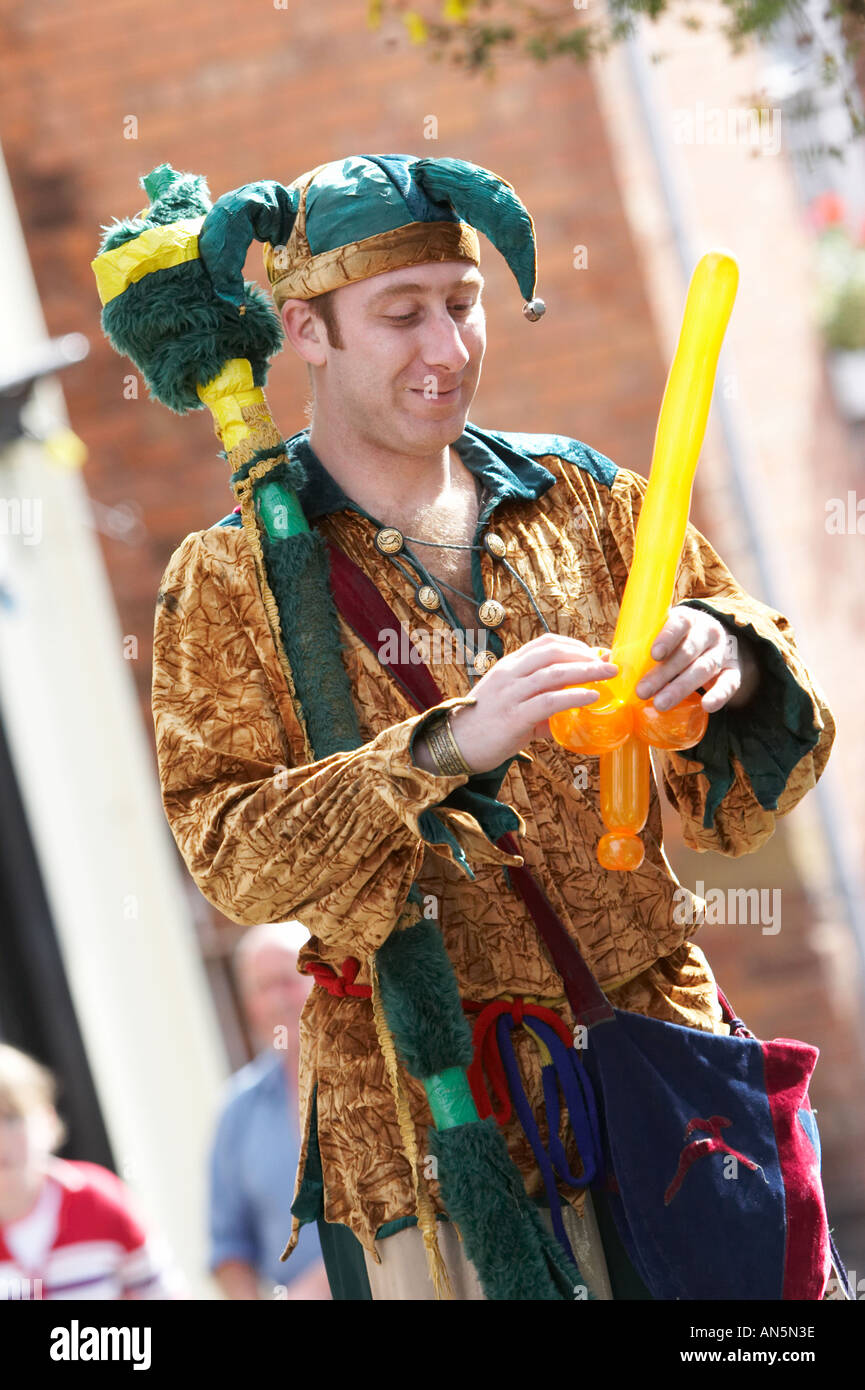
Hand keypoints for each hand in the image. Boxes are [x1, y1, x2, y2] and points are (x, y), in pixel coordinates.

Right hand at [418, 635, 617, 775]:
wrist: (454, 744)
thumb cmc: (484, 724)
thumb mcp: (511, 703)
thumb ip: (539, 702)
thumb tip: (569, 708)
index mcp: (509, 666)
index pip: (545, 643)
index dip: (574, 645)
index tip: (594, 654)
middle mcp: (509, 674)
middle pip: (553, 652)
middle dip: (586, 655)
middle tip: (608, 664)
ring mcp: (511, 694)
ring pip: (554, 673)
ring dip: (586, 672)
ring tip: (608, 676)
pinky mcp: (514, 717)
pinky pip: (549, 701)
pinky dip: (574, 696)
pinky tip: (591, 697)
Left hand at [634, 606, 759, 713]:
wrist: (713, 641)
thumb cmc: (676, 640)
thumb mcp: (662, 633)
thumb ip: (638, 645)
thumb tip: (604, 664)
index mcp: (688, 619)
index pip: (680, 623)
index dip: (667, 637)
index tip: (654, 654)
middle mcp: (708, 633)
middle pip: (687, 652)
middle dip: (664, 673)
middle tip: (642, 691)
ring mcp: (722, 652)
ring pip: (704, 668)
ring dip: (681, 687)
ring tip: (660, 704)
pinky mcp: (733, 671)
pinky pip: (730, 683)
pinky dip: (719, 695)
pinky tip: (707, 706)